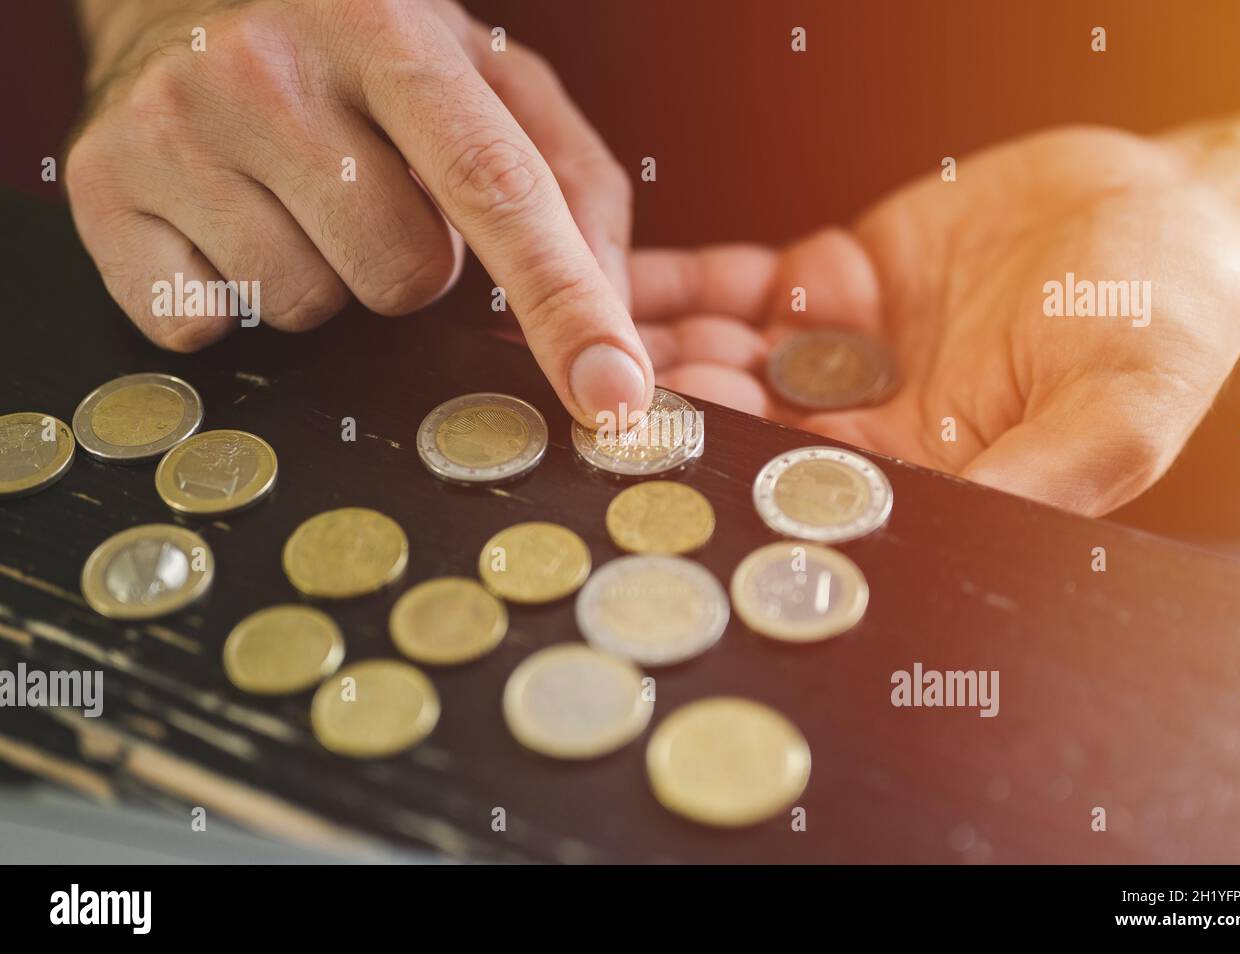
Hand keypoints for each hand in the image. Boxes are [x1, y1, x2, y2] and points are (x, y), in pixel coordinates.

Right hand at [67, 0, 650, 425]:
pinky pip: (206, 326)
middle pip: (401, 278)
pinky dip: (236, 298)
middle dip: (410, 267)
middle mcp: (269, 69)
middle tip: (371, 193)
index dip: (564, 302)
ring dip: (324, 279)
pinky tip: (229, 223)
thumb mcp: (485, 76)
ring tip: (298, 199)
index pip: (496, 188)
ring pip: (308, 308)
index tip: (612, 391)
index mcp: (390, 34)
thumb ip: (571, 183)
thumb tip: (614, 321)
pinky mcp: (104, 190)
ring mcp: (175, 128)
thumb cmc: (362, 48)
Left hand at [631, 125, 1239, 514]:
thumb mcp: (1115, 414)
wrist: (1165, 207)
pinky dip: (697, 284)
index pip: (809, 491)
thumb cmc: (1163, 320)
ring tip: (613, 330)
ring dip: (676, 347)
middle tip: (625, 385)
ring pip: (736, 359)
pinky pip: (750, 286)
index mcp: (926, 474)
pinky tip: (640, 280)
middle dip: (688, 407)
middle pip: (752, 429)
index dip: (741, 472)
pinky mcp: (839, 278)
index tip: (680, 446)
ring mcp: (848, 349)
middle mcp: (874, 423)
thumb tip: (949, 539)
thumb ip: (1031, 477)